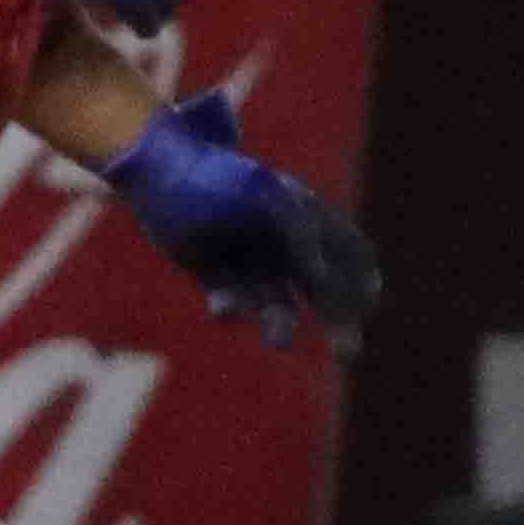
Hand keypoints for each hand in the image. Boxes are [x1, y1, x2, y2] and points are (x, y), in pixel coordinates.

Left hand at [95, 87, 380, 341]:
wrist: (157, 171)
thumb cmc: (218, 177)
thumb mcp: (265, 197)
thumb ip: (300, 231)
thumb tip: (323, 275)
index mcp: (305, 214)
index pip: (350, 253)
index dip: (363, 280)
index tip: (366, 304)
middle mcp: (282, 241)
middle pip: (322, 289)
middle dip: (337, 320)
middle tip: (347, 353)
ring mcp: (250, 260)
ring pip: (277, 303)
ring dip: (281, 322)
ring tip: (280, 341)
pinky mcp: (215, 275)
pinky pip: (233, 300)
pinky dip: (231, 308)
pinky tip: (222, 308)